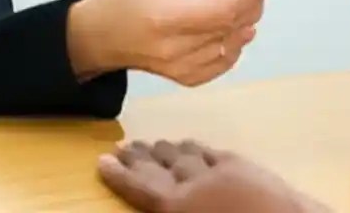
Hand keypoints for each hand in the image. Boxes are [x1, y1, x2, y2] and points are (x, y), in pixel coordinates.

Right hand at [69, 0, 269, 85]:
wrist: (99, 38)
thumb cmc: (126, 0)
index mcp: (164, 17)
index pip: (222, 10)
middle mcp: (174, 48)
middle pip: (231, 28)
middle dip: (251, 5)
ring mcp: (180, 68)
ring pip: (232, 46)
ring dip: (245, 23)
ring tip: (241, 4)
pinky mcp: (185, 79)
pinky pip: (223, 64)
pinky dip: (235, 45)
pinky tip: (231, 30)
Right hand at [97, 140, 328, 212]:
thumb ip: (177, 209)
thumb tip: (165, 202)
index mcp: (178, 210)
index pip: (141, 189)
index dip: (120, 175)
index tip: (103, 159)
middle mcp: (194, 186)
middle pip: (161, 167)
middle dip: (141, 157)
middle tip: (126, 145)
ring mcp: (221, 173)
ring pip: (188, 156)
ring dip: (171, 149)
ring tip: (157, 144)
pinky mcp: (245, 168)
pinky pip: (215, 153)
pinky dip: (201, 150)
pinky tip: (197, 147)